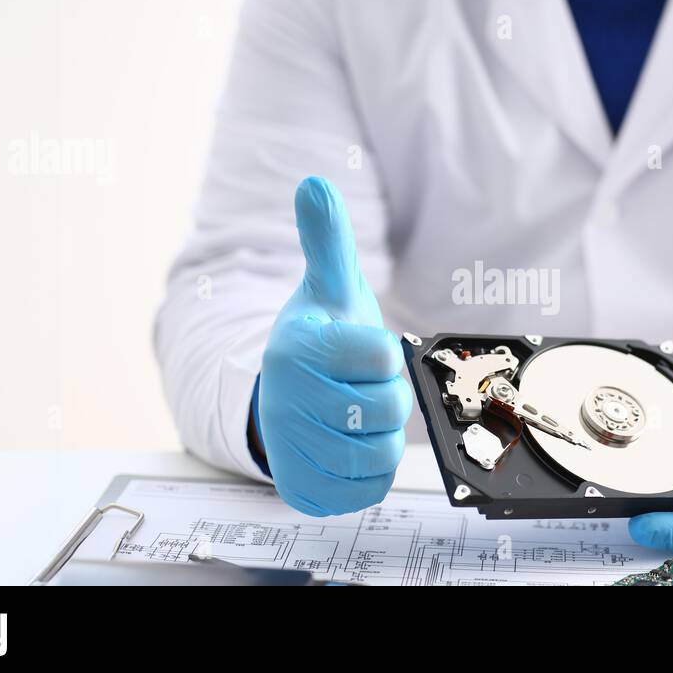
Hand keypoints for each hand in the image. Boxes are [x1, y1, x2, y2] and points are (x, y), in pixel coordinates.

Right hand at [255, 177, 411, 515]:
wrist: (283, 395)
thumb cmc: (321, 340)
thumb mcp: (328, 287)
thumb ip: (327, 238)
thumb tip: (315, 183)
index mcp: (296, 347)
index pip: (382, 355)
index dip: (385, 355)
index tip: (362, 351)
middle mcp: (286, 400)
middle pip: (386, 409)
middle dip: (389, 397)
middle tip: (364, 385)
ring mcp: (291, 449)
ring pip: (378, 454)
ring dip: (382, 435)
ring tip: (359, 414)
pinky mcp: (302, 489)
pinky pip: (367, 489)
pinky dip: (372, 472)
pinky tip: (352, 444)